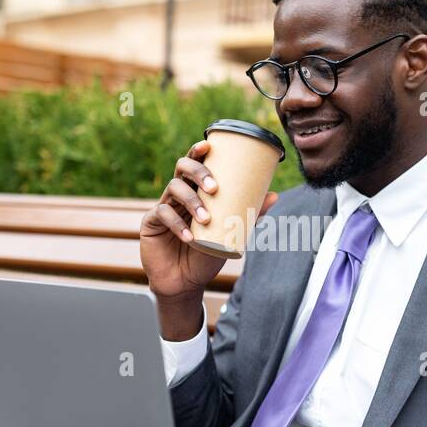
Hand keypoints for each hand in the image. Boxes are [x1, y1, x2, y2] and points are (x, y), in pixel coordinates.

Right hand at [140, 139, 277, 337]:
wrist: (186, 282)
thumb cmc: (207, 254)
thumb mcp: (231, 235)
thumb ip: (250, 215)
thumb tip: (275, 195)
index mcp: (195, 191)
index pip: (194, 164)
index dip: (198, 151)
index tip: (208, 145)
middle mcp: (178, 194)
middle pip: (181, 169)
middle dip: (197, 172)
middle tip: (213, 187)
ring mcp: (163, 206)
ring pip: (173, 189)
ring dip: (191, 201)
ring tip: (205, 219)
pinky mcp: (151, 223)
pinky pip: (163, 215)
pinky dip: (177, 224)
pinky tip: (189, 237)